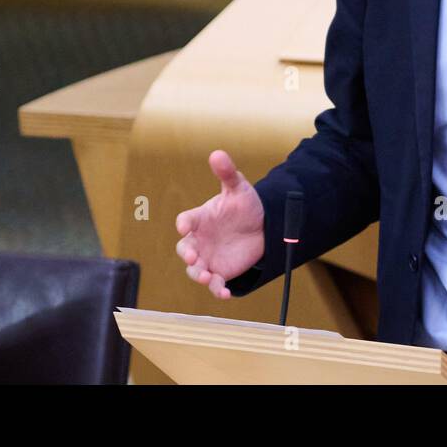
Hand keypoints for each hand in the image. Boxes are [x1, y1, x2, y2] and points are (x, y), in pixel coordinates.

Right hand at [174, 149, 265, 299]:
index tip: (185, 226)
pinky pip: (215, 284)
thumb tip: (217, 153)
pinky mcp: (220, 271)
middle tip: (194, 257)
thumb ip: (227, 173)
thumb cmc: (244, 206)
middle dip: (187, 254)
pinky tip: (226, 293)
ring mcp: (208, 257)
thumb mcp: (238, 188)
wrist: (262, 226)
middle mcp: (199, 240)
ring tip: (207, 278)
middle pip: (185, 249)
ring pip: (195, 270)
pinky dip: (218, 290)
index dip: (184, 224)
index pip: (186, 221)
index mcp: (200, 219)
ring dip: (199, 275)